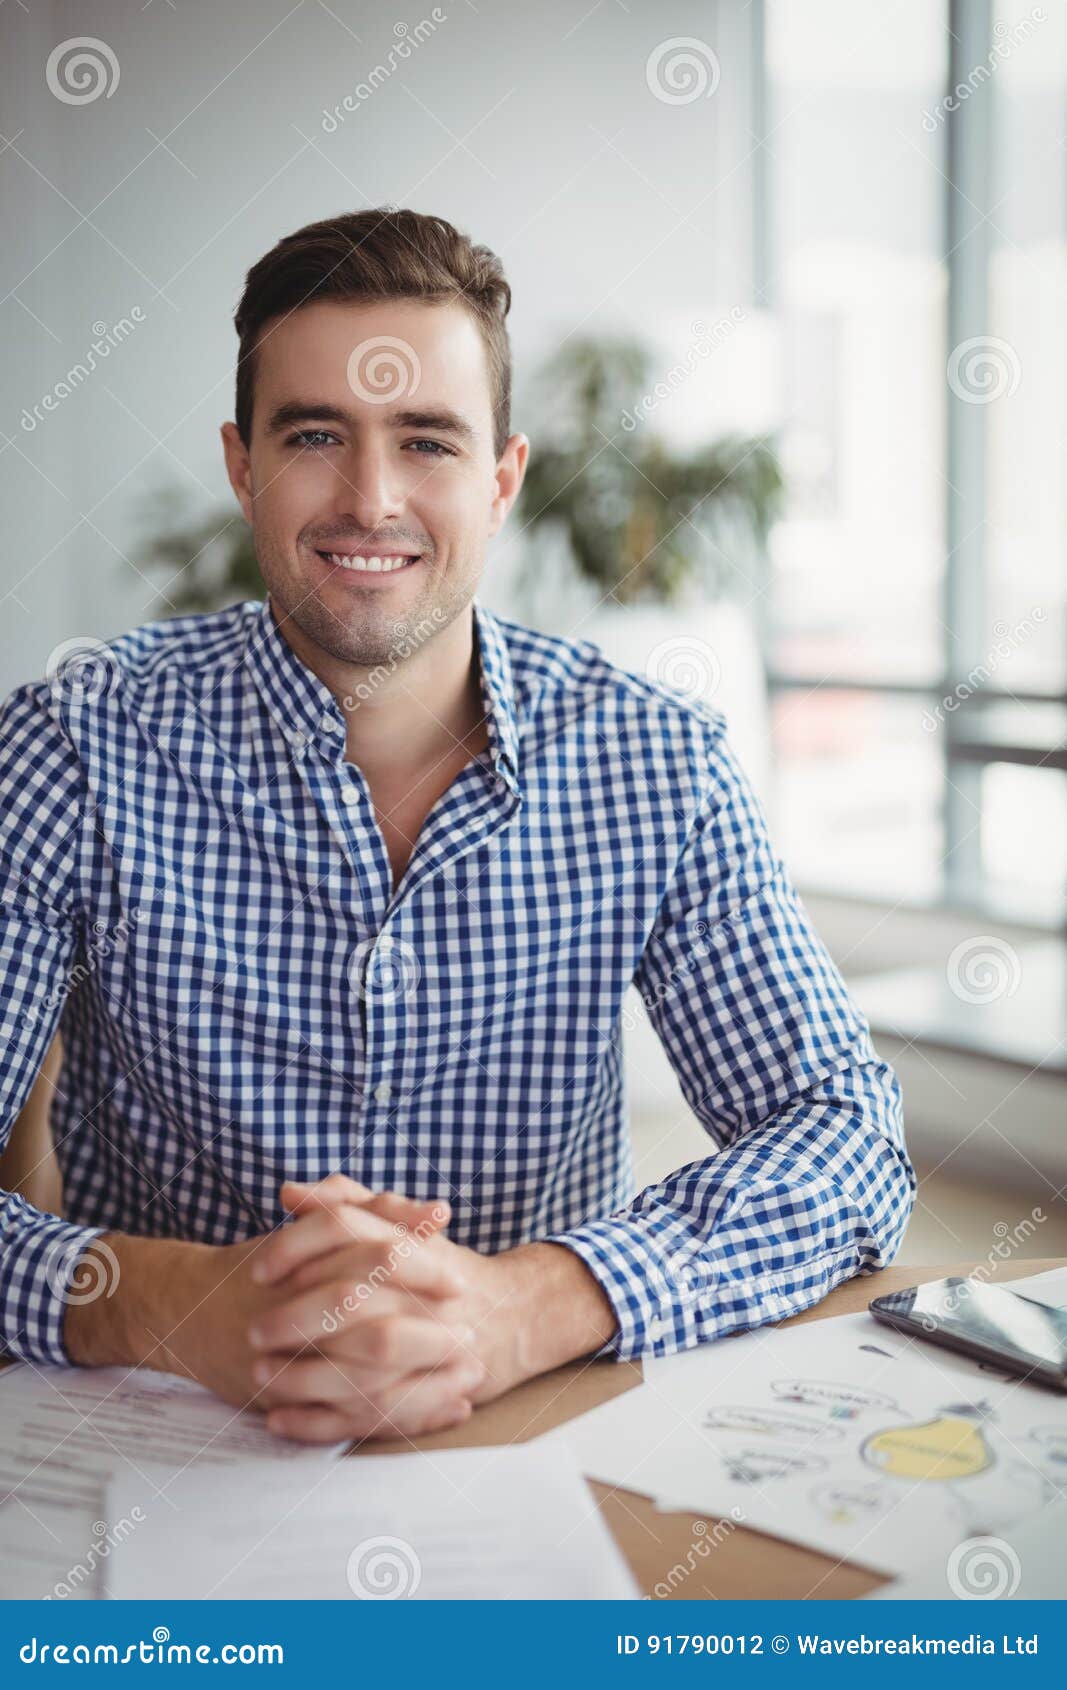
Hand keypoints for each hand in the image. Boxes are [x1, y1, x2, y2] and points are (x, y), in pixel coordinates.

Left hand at [248, 1177, 618, 1440]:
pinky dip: (319, 1424)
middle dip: (298, 1323)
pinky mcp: (426, 1400)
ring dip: (303, 1380)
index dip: (298, 1249)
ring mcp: (432, 1355)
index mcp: (417, 1249)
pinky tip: (279, 1421)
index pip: (350, 1233)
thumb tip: (290, 1193)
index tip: (257, 1269)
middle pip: (356, 1308)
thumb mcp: (398, 1229)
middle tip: (253, 1333)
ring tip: (259, 1377)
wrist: (511, 1318)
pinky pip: (367, 1420)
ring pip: (363, 1373)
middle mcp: (428, 1300)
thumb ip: (347, 1205)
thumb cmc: (438, 1271)